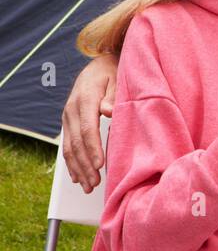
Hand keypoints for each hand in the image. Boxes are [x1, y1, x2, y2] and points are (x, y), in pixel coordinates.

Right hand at [63, 54, 118, 192]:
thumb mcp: (118, 78)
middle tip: (95, 183)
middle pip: (76, 142)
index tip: (100, 165)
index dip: (93, 148)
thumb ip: (114, 96)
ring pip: (69, 147)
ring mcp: (68, 116)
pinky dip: (72, 163)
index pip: (87, 129)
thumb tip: (109, 111)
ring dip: (78, 168)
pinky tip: (78, 177)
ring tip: (89, 186)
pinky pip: (67, 145)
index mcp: (85, 98)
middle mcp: (72, 109)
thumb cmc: (114, 72)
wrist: (99, 64)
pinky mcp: (68, 122)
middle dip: (85, 165)